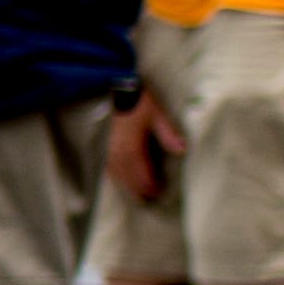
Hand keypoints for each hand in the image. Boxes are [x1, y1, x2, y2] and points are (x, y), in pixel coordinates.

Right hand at [111, 87, 184, 204]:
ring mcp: (107, 152)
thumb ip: (167, 133)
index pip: (143, 177)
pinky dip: (117, 177)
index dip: (152, 187)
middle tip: (150, 199)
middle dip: (140, 191)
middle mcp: (118, 155)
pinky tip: (121, 179)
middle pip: (130, 181)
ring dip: (128, 187)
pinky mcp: (101, 147)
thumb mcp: (155, 112)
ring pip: (118, 177)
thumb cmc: (134, 98)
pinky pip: (108, 169)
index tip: (160, 192)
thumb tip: (182, 150)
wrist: (108, 85)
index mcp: (133, 150)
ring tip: (138, 195)